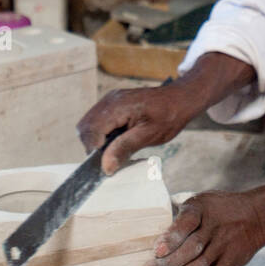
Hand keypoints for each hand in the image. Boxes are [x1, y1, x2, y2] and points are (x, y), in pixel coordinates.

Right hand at [76, 84, 196, 174]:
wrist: (179, 99)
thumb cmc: (168, 116)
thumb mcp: (149, 135)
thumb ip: (124, 148)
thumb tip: (105, 166)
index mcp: (118, 106)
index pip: (92, 130)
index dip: (93, 150)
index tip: (103, 165)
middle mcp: (110, 100)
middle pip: (85, 127)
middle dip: (91, 146)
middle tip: (108, 159)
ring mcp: (110, 100)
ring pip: (88, 123)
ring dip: (95, 140)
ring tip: (112, 151)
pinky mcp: (112, 103)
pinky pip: (97, 119)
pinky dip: (100, 133)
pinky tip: (114, 141)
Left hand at [138, 191, 264, 265]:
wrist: (257, 216)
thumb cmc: (220, 209)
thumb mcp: (202, 201)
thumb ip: (181, 215)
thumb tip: (151, 230)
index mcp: (202, 208)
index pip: (187, 223)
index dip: (172, 237)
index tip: (157, 251)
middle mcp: (213, 229)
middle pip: (189, 250)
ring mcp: (222, 249)